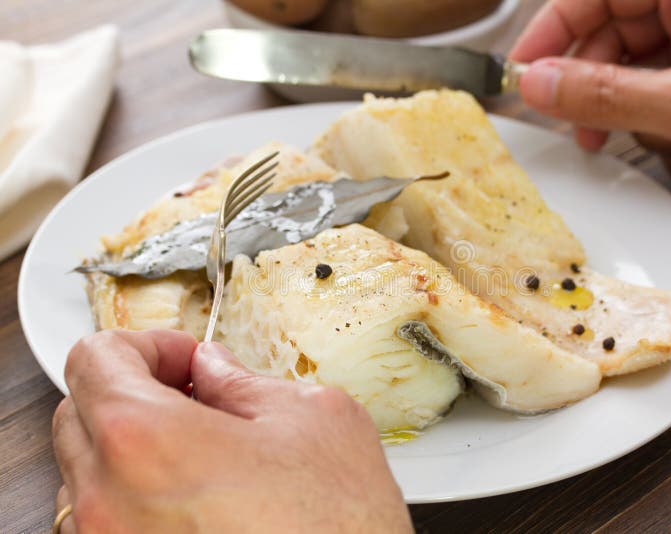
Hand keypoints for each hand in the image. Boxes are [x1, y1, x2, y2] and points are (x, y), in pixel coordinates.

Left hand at [52, 330, 410, 532]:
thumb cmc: (339, 526)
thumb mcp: (310, 418)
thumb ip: (243, 381)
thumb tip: (214, 371)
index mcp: (147, 441)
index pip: (96, 358)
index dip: (146, 345)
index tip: (182, 359)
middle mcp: (110, 501)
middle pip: (78, 412)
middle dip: (135, 391)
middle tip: (192, 395)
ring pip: (87, 471)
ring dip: (132, 447)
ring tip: (199, 451)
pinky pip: (104, 522)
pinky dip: (137, 496)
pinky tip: (197, 496)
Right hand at [510, 0, 670, 221]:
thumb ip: (604, 94)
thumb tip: (540, 84)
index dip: (555, 25)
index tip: (525, 64)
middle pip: (607, 29)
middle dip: (585, 79)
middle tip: (563, 114)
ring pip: (619, 64)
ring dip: (612, 107)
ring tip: (612, 137)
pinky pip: (640, 89)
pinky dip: (637, 120)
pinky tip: (655, 141)